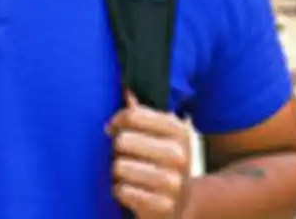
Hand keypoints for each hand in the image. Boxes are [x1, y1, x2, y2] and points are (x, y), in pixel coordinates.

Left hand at [106, 91, 192, 218]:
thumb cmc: (161, 162)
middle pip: (122, 141)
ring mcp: (173, 182)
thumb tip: (126, 90)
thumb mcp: (158, 135)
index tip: (114, 129)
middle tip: (122, 155)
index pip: (133, 115)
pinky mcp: (163, 206)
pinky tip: (129, 190)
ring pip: (120, 167)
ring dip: (117, 172)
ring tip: (126, 174)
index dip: (116, 122)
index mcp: (179, 131)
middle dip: (116, 150)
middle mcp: (180, 155)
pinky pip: (122, 191)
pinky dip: (120, 191)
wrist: (182, 203)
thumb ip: (140, 114)